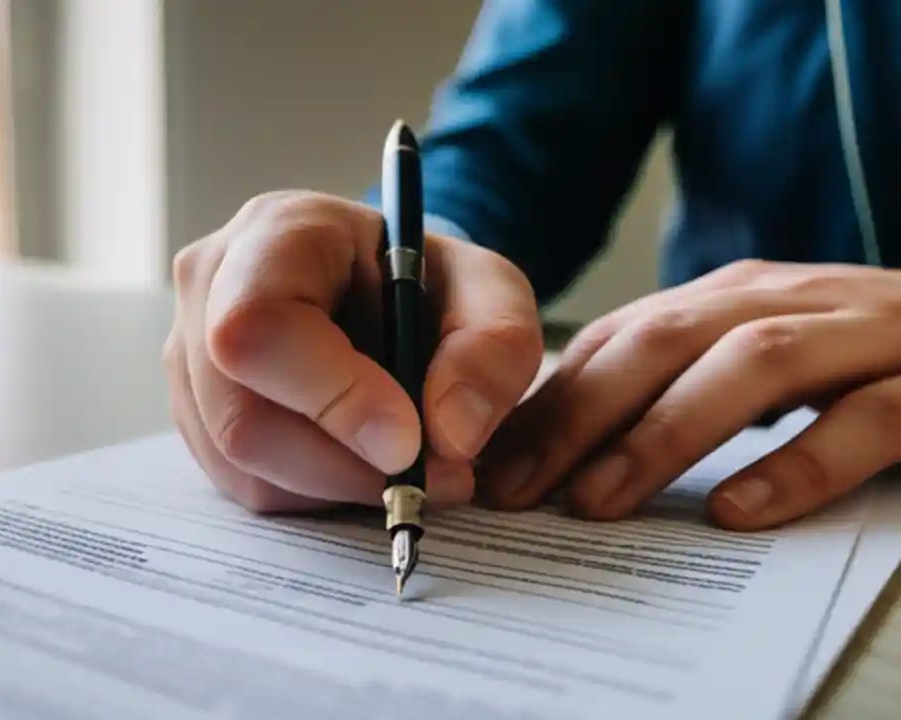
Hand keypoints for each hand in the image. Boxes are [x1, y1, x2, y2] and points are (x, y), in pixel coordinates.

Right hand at [164, 190, 542, 512]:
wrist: (381, 292)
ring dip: (334, 487)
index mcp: (274, 233)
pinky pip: (241, 484)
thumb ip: (494, 348)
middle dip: (345, 466)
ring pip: (241, 464)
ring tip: (402, 463)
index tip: (408, 441)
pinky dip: (312, 493)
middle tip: (431, 476)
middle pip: (241, 417)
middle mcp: (208, 289)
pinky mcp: (194, 413)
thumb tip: (449, 433)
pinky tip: (356, 460)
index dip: (330, 397)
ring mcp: (187, 356)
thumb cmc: (426, 283)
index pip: (258, 326)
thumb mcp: (491, 291)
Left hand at [478, 259, 900, 530]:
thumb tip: (557, 451)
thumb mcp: (751, 360)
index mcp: (731, 296)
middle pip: (661, 342)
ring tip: (596, 504)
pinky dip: (798, 463)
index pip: (617, 337)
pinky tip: (738, 509)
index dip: (546, 398)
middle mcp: (786, 301)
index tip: (486, 463)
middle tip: (514, 489)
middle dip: (575, 415)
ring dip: (661, 435)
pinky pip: (866, 419)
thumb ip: (672, 388)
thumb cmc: (852, 360)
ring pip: (749, 367)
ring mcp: (863, 334)